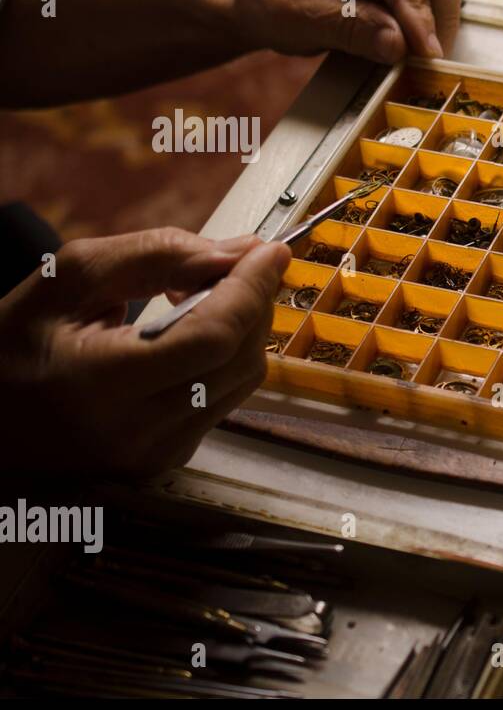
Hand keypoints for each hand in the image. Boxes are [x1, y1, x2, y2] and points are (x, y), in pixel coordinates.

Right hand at [0, 228, 289, 475]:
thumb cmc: (11, 347)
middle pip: (238, 360)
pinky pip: (225, 399)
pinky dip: (226, 357)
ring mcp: (157, 453)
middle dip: (253, 303)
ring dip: (244, 328)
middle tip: (240, 263)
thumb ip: (154, 257)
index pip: (211, 338)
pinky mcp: (169, 459)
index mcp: (100, 386)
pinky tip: (195, 332)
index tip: (269, 251)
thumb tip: (237, 252)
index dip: (250, 290)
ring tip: (207, 294)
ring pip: (243, 381)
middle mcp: (137, 432)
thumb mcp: (65, 280)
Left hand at [217, 0, 477, 63]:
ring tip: (422, 45)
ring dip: (446, 6)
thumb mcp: (293, 18)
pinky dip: (444, 2)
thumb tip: (400, 44)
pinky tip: (417, 26)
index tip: (425, 51)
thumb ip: (346, 28)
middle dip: (438, 9)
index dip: (415, 4)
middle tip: (429, 58)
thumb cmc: (268, 0)